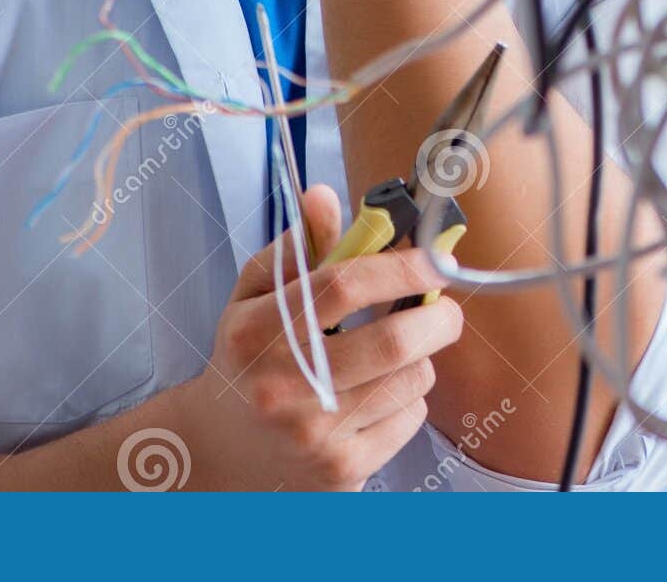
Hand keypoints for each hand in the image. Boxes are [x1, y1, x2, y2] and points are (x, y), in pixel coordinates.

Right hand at [173, 183, 464, 490]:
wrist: (221, 449)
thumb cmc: (247, 358)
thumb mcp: (253, 295)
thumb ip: (294, 247)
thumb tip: (324, 196)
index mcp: (256, 330)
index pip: (342, 286)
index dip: (398, 265)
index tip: (433, 256)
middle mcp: (282, 385)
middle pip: (392, 341)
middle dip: (437, 317)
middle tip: (446, 306)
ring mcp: (313, 434)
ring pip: (411, 381)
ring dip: (421, 358)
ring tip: (397, 353)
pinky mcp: (341, 471)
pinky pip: (409, 421)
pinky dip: (409, 399)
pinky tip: (379, 395)